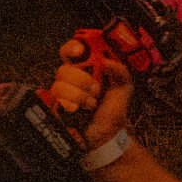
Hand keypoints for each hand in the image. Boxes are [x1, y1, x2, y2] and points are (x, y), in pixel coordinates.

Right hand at [50, 30, 133, 151]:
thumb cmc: (112, 110)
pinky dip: (74, 105)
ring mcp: (62, 93)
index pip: (71, 51)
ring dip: (81, 95)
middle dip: (82, 78)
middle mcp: (71, 79)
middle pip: (64, 67)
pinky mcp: (57, 107)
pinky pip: (59, 100)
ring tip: (92, 104)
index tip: (81, 50)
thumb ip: (121, 71)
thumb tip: (106, 62)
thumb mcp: (124, 87)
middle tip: (96, 88)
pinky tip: (82, 111)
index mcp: (86, 69)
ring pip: (60, 84)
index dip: (72, 46)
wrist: (106, 135)